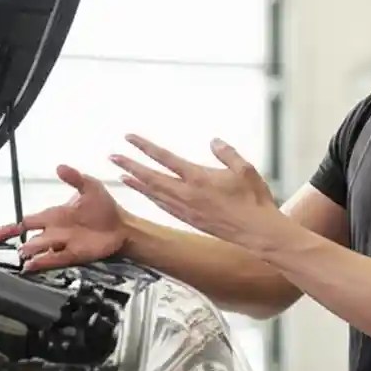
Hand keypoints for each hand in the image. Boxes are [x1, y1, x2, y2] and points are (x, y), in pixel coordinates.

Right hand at [0, 164, 127, 271]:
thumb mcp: (91, 187)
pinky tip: (32, 266)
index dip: (10, 228)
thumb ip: (75, 178)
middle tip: (11, 245)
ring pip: (41, 249)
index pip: (26, 221)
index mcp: (54, 215)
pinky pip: (56, 259)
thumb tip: (59, 166)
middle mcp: (55, 231)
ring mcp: (63, 244)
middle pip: (31, 237)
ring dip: (32, 252)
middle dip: (20, 241)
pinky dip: (44, 262)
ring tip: (24, 254)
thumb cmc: (105, 208)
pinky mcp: (74, 254)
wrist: (123, 226)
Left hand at [110, 134, 287, 250]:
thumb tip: (213, 142)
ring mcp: (186, 209)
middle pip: (151, 177)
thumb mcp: (245, 168)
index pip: (165, 158)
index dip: (145, 147)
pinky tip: (147, 195)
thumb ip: (227, 153)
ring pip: (154, 194)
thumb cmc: (253, 200)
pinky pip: (164, 207)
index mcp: (198, 178)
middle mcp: (187, 194)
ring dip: (137, 183)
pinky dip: (152, 198)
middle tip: (113, 157)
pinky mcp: (190, 220)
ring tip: (123, 175)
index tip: (130, 138)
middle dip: (130, 166)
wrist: (257, 232)